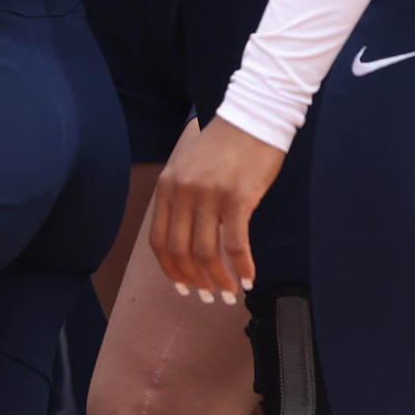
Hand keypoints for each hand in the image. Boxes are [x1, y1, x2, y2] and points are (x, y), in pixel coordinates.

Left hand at [148, 113, 286, 302]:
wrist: (254, 116)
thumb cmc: (225, 143)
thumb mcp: (189, 166)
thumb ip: (182, 196)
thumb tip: (186, 237)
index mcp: (167, 187)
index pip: (159, 241)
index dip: (170, 270)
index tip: (182, 287)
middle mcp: (183, 192)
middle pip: (181, 251)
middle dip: (194, 281)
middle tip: (209, 298)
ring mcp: (209, 195)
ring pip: (206, 252)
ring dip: (219, 279)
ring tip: (230, 294)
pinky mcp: (237, 197)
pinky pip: (235, 243)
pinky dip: (242, 266)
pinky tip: (249, 278)